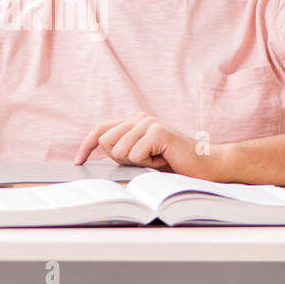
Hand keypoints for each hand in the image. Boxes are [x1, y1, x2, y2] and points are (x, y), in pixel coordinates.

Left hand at [72, 112, 223, 180]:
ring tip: (157, 160)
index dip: (86, 146)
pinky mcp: (158, 132)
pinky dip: (148, 164)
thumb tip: (98, 159)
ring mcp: (149, 123)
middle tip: (145, 161)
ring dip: (137, 163)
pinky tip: (164, 159)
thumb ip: (123, 154)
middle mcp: (140, 118)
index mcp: (134, 122)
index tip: (78, 162)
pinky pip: (135, 154)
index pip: (100, 130)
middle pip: (106, 142)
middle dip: (120, 159)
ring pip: (119, 150)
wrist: (206, 165)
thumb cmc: (174, 164)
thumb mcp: (142, 159)